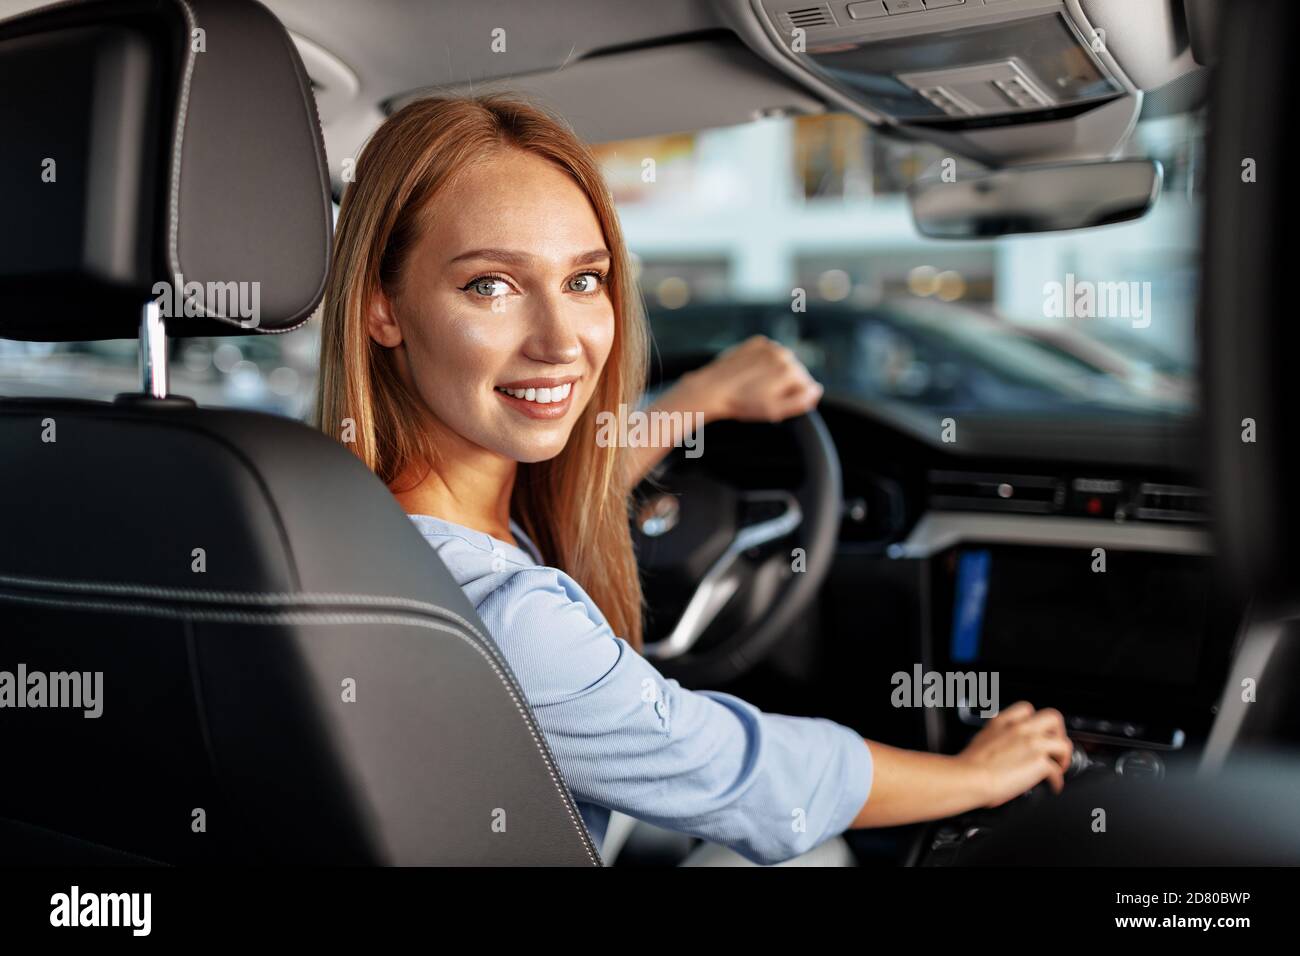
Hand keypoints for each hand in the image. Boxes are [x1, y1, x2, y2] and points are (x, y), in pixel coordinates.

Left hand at [678, 335, 823, 424]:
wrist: (712, 390)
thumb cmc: (742, 404)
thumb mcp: (775, 410)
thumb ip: (802, 401)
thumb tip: (817, 389)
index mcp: (790, 370)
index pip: (807, 386)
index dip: (797, 399)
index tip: (782, 407)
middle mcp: (783, 353)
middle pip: (795, 373)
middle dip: (786, 386)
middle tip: (766, 398)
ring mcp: (769, 346)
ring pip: (782, 362)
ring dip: (775, 374)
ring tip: (757, 387)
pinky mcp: (755, 343)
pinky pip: (768, 354)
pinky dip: (764, 363)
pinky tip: (751, 375)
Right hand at [955, 701, 1073, 807]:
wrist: (969, 778)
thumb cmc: (968, 765)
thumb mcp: (980, 739)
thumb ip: (996, 736)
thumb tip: (1002, 746)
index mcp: (1003, 722)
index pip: (1027, 709)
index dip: (1036, 722)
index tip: (1037, 732)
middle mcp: (1021, 729)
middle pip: (1054, 718)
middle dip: (1058, 734)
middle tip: (1053, 747)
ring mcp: (1033, 744)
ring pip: (1064, 744)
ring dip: (1063, 757)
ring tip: (1058, 767)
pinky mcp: (1040, 763)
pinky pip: (1058, 772)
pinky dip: (1057, 781)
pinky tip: (1052, 786)